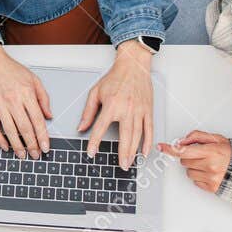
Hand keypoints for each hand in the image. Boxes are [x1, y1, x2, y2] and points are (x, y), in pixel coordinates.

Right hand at [0, 42, 51, 157]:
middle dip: (32, 145)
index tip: (46, 147)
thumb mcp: (33, 79)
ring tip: (23, 155)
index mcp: (26, 94)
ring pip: (10, 131)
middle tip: (36, 155)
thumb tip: (49, 116)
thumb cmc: (10, 69)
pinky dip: (0, 140)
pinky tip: (6, 146)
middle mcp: (13, 101)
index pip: (38, 120)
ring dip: (17, 146)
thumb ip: (44, 98)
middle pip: (25, 129)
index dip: (43, 137)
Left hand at [79, 41, 154, 169]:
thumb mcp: (96, 92)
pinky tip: (145, 151)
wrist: (134, 65)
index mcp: (111, 104)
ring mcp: (139, 110)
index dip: (95, 142)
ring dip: (134, 151)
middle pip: (125, 136)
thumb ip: (88, 112)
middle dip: (123, 153)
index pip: (101, 128)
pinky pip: (149, 129)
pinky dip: (148, 142)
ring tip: (130, 162)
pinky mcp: (148, 110)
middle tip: (121, 166)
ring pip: (138, 135)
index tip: (91, 153)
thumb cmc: (115, 77)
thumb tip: (81, 127)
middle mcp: (127, 108)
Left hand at [157, 130, 231, 193]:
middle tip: (202, 155)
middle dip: (189, 156)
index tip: (161, 147)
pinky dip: (199, 176)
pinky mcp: (210, 187)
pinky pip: (195, 181)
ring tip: (207, 164)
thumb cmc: (230, 153)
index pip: (184, 150)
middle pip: (184, 161)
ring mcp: (210, 178)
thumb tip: (182, 141)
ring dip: (194, 167)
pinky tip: (209, 172)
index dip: (170, 149)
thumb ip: (197, 136)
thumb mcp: (216, 138)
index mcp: (210, 151)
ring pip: (188, 172)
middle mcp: (210, 165)